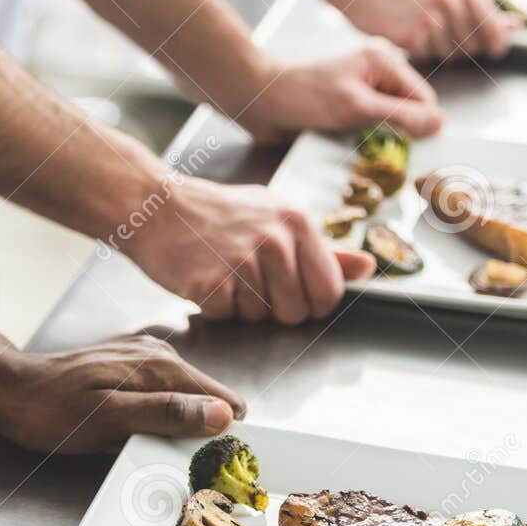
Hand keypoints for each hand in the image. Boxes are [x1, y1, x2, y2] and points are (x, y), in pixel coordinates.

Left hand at [0, 334, 243, 453]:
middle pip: (206, 401)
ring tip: (152, 454)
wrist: (5, 389)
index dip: (226, 434)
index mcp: (160, 367)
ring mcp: (142, 360)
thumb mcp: (109, 419)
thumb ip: (167, 413)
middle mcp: (158, 356)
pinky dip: (158, 419)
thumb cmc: (50, 411)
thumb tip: (222, 415)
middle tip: (176, 465)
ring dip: (178, 429)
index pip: (222, 400)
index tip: (219, 465)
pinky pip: (160, 397)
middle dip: (202, 434)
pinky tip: (137, 437)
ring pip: (184, 401)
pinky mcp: (127, 368)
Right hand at [130, 175, 374, 323]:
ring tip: (224, 272)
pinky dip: (214, 308)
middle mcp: (274, 240)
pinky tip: (204, 278)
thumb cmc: (219, 215)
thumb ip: (325, 250)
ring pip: (259, 319)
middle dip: (273, 309)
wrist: (157, 206)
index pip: (328, 292)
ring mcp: (240, 260)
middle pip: (295, 313)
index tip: (291, 292)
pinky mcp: (209, 281)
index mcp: (297, 223)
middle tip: (248, 279)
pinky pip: (226, 318)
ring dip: (240, 307)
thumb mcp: (277, 218)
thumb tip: (370, 267)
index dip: (311, 303)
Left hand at [239, 42, 442, 142]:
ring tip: (363, 147)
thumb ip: (400, 115)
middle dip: (403, 133)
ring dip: (384, 140)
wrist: (260, 101)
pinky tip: (354, 146)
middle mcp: (379, 71)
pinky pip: (374, 127)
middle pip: (411, 110)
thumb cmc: (304, 98)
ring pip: (393, 121)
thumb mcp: (356, 106)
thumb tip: (440, 123)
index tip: (406, 147)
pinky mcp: (351, 106)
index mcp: (385, 59)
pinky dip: (369, 140)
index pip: (425, 98)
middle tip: (382, 150)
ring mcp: (365, 88)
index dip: (420, 124)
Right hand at [343, 0, 522, 62]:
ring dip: (441, 51)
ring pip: (451, 55)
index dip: (498, 43)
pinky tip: (412, 34)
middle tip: (448, 37)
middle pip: (474, 46)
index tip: (495, 50)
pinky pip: (428, 57)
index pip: (494, 28)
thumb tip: (515, 24)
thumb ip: (482, 2)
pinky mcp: (412, 34)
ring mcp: (431, 18)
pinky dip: (422, 52)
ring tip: (426, 31)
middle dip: (466, 49)